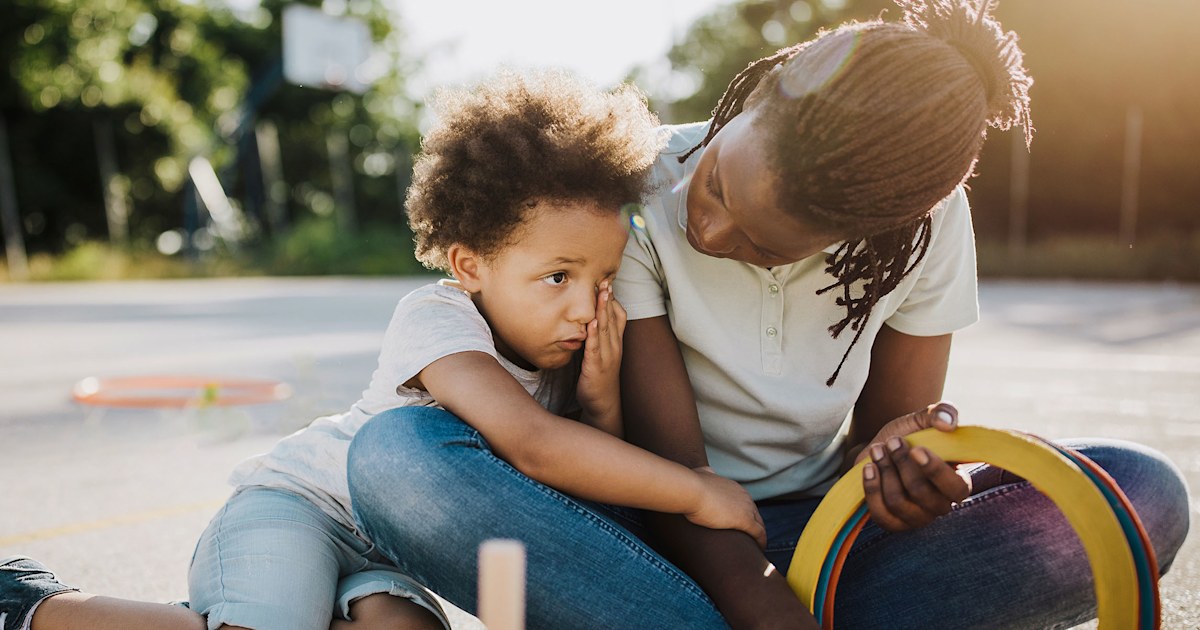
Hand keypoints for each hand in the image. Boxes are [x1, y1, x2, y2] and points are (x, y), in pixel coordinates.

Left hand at [576, 282, 625, 429]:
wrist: (602, 404)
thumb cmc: (599, 377)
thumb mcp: (602, 353)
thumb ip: (599, 336)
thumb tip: (591, 317)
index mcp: (615, 342)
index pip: (618, 316)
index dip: (613, 299)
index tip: (607, 281)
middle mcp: (614, 347)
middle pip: (612, 318)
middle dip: (608, 298)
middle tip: (605, 278)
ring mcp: (607, 357)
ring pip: (605, 329)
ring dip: (603, 309)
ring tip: (602, 292)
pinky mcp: (596, 367)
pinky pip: (595, 348)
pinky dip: (594, 334)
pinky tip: (592, 322)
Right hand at [685, 466, 767, 548]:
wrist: (691, 491)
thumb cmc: (692, 484)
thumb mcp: (702, 474)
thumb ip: (707, 473)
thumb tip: (708, 471)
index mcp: (734, 487)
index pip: (746, 503)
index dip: (745, 514)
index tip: (740, 524)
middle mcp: (744, 496)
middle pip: (755, 514)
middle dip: (754, 525)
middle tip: (750, 539)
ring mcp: (746, 508)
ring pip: (759, 524)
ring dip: (759, 535)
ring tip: (755, 547)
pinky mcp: (744, 520)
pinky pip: (759, 533)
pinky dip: (761, 541)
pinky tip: (760, 549)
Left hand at [857, 402, 970, 531]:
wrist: (878, 449)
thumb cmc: (907, 436)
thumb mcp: (922, 419)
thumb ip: (941, 412)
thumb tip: (948, 422)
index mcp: (957, 483)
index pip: (956, 489)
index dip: (936, 471)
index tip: (916, 448)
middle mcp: (940, 505)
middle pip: (922, 494)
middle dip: (902, 465)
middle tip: (892, 442)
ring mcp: (917, 518)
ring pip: (898, 502)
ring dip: (885, 471)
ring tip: (878, 450)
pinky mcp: (894, 523)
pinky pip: (880, 514)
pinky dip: (871, 488)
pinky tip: (868, 468)